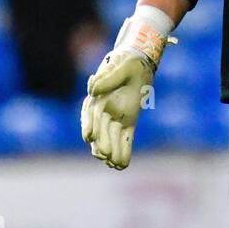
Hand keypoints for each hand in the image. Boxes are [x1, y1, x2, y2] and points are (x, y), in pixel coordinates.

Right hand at [80, 14, 174, 168]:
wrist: (140, 61)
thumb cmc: (129, 62)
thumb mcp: (121, 65)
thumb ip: (108, 77)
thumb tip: (92, 89)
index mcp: (98, 96)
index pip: (90, 113)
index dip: (89, 124)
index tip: (88, 136)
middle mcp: (103, 110)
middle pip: (99, 130)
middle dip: (101, 142)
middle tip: (104, 155)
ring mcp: (115, 117)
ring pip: (110, 138)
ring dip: (111, 151)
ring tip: (112, 164)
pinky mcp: (127, 122)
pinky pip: (125, 139)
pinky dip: (123, 151)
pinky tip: (122, 165)